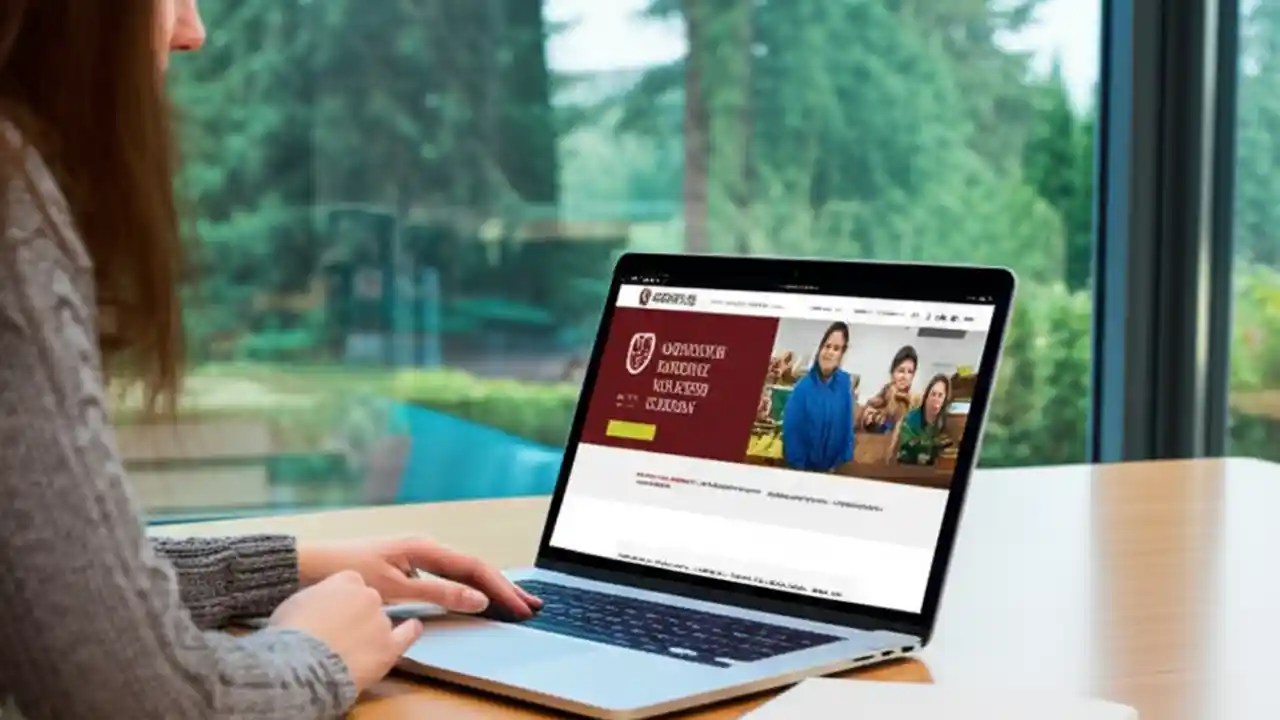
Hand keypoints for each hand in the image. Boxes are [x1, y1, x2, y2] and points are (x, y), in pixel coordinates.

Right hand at [270, 570, 422, 692]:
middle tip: (339, 633)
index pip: (350, 584)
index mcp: (346, 579)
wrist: (305, 661)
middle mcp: (369, 595)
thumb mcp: (297, 602)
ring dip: (371, 632)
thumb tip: (320, 606)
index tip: (331, 612)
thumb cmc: (292, 631)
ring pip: (382, 622)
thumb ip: (317, 598)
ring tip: (353, 650)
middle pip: (368, 602)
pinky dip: (410, 631)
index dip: (341, 599)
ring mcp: (382, 620)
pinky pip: (407, 634)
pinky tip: (413, 628)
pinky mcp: (389, 647)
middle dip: (357, 615)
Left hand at [298, 537, 541, 618]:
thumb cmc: (349, 571)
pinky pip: (451, 577)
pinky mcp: (413, 568)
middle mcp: (428, 548)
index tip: (520, 606)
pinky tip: (479, 598)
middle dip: (505, 587)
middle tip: (531, 605)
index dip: (501, 589)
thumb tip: (477, 598)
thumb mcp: (395, 586)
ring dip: (490, 588)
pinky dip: (470, 589)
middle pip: (476, 568)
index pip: (476, 568)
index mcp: (426, 547)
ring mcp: (421, 558)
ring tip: (514, 602)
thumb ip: (438, 592)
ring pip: (465, 572)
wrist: (311, 564)